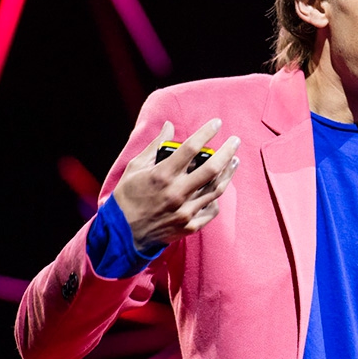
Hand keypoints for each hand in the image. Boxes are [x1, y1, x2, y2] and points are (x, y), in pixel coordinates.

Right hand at [112, 118, 240, 250]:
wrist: (122, 235)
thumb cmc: (127, 197)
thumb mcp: (135, 168)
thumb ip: (155, 146)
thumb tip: (169, 125)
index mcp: (162, 175)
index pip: (190, 148)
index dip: (206, 132)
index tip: (217, 123)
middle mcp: (176, 193)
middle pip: (212, 168)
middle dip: (228, 151)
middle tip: (235, 141)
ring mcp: (185, 211)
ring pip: (216, 189)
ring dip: (229, 173)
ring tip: (234, 161)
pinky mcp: (189, 226)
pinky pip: (211, 209)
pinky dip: (216, 197)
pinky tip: (219, 187)